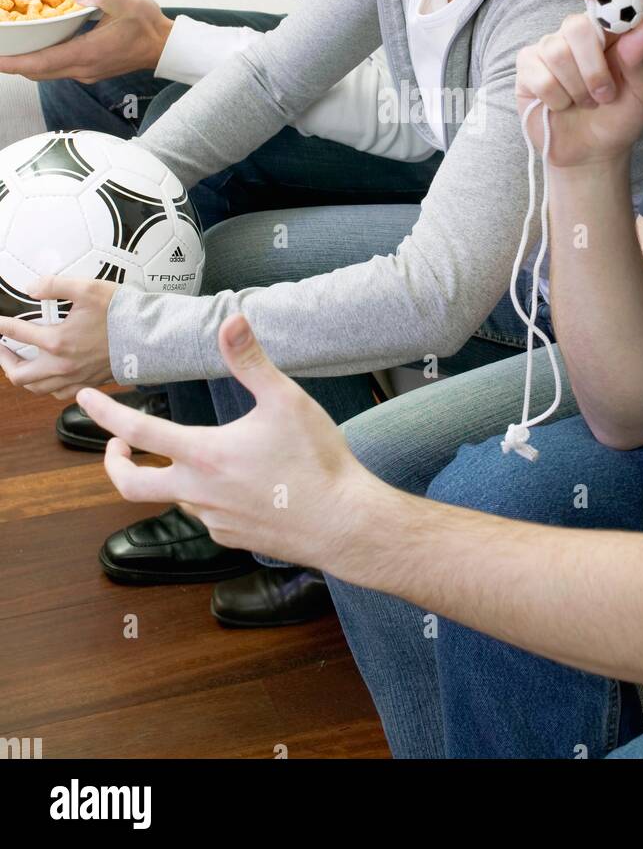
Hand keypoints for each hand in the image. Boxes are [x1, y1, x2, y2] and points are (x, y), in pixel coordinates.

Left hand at [0, 0, 172, 81]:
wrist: (165, 47)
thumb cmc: (148, 26)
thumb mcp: (126, 2)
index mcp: (86, 54)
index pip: (40, 63)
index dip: (13, 62)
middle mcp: (82, 69)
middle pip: (37, 71)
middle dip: (13, 63)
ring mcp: (86, 73)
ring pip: (46, 72)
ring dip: (27, 63)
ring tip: (9, 49)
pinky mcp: (90, 71)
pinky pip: (58, 69)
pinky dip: (42, 61)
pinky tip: (37, 47)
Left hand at [0, 276, 116, 398]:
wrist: (149, 337)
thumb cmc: (121, 314)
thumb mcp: (87, 289)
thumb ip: (55, 285)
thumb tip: (32, 287)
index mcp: (58, 342)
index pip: (17, 334)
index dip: (2, 326)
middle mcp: (62, 366)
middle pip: (20, 375)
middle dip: (5, 361)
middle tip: (2, 349)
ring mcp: (75, 379)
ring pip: (37, 388)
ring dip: (23, 377)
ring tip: (20, 365)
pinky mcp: (89, 384)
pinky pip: (58, 395)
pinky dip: (46, 387)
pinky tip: (48, 377)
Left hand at [77, 315, 374, 568]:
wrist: (343, 522)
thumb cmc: (317, 461)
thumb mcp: (285, 400)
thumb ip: (251, 360)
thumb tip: (232, 320)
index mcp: (204, 454)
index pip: (138, 430)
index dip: (104, 412)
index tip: (84, 399)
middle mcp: (199, 492)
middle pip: (131, 484)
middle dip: (115, 461)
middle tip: (117, 444)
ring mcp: (213, 520)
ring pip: (172, 498)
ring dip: (166, 476)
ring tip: (186, 454)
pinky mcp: (231, 537)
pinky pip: (203, 516)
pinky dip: (200, 497)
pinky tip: (226, 483)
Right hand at [515, 0, 642, 167]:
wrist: (592, 153)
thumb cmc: (619, 117)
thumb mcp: (641, 92)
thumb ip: (639, 59)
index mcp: (607, 31)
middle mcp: (575, 35)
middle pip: (575, 25)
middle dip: (593, 66)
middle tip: (604, 93)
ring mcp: (548, 50)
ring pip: (557, 52)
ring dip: (577, 87)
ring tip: (585, 103)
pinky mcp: (527, 70)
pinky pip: (539, 75)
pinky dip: (556, 97)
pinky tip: (561, 106)